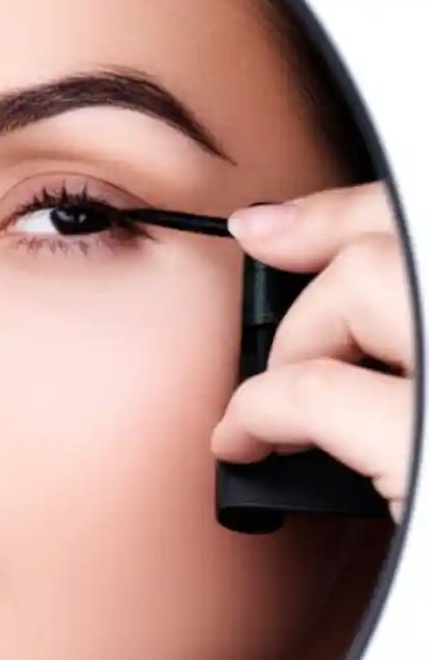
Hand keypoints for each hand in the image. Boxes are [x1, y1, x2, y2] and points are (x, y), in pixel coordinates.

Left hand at [210, 182, 413, 522]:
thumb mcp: (423, 413)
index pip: (423, 223)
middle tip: (283, 344)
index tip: (275, 229)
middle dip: (312, 284)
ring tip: (279, 404)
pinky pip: (312, 392)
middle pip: (390, 247)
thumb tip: (291, 259)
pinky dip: (256, 411)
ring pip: (359, 290)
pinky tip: (247, 442)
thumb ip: (401, 347)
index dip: (344, 216)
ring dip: (292, 345)